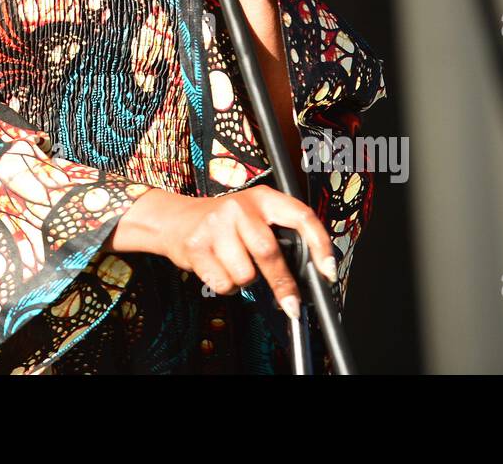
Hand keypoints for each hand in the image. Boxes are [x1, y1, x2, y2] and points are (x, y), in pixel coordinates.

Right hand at [156, 186, 338, 319]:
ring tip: (234, 265)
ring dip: (244, 281)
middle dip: (283, 285)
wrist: (174, 219)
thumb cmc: (224, 223)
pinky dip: (226, 286)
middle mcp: (239, 207)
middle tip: (291, 305)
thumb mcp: (254, 216)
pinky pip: (224, 284)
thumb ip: (279, 235)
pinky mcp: (196, 246)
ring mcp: (215, 225)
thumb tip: (311, 273)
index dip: (320, 245)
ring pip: (246, 274)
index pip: (301, 216)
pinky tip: (218, 268)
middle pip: (269, 253)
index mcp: (262, 198)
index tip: (328, 271)